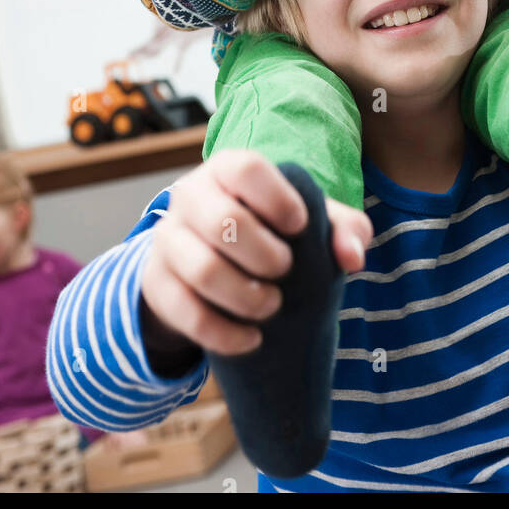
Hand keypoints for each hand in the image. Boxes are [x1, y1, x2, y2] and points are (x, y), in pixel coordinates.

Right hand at [140, 151, 372, 357]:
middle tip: (285, 271)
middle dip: (263, 254)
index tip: (300, 226)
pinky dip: (222, 332)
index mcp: (227, 169)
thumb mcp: (308, 222)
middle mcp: (190, 196)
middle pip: (222, 220)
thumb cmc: (269, 231)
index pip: (245, 168)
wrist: (207, 261)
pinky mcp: (156, 283)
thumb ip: (343, 229)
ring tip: (271, 306)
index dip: (276, 198)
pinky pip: (184, 311)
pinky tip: (251, 340)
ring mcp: (167, 239)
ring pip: (202, 269)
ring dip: (244, 296)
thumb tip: (352, 258)